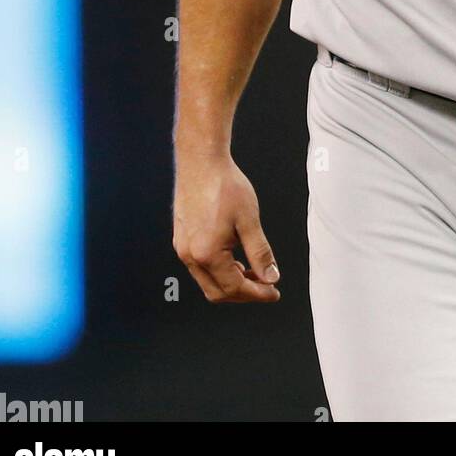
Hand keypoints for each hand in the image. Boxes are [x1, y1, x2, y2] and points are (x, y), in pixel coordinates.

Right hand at [173, 151, 280, 303]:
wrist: (201, 162)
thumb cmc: (224, 185)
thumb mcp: (249, 220)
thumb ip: (260, 253)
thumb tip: (270, 277)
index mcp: (207, 253)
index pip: (234, 288)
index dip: (257, 293)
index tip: (273, 292)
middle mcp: (190, 255)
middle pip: (218, 292)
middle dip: (244, 293)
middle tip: (266, 286)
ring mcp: (183, 248)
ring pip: (207, 281)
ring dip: (231, 283)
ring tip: (253, 272)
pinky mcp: (181, 239)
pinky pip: (200, 267)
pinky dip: (219, 271)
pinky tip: (235, 259)